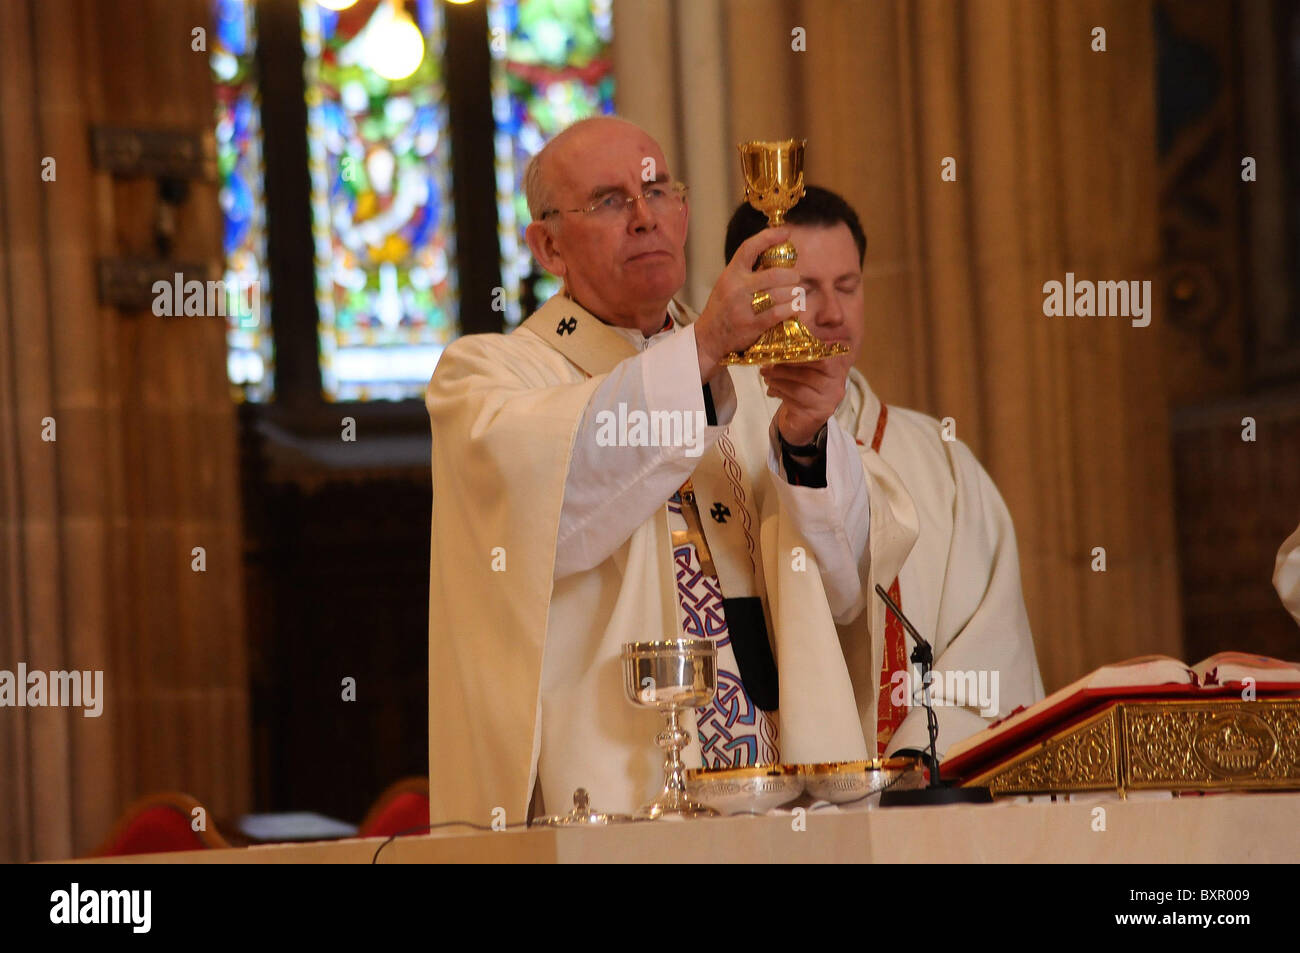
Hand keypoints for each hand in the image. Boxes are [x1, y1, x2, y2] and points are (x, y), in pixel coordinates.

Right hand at [694, 228, 802, 384]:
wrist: (707, 338)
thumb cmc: (722, 309)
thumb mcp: (728, 284)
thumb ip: (747, 272)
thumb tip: (776, 258)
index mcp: (731, 274)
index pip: (749, 248)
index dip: (769, 237)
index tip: (785, 232)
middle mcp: (736, 288)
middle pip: (774, 274)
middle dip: (792, 275)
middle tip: (796, 278)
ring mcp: (743, 307)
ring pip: (779, 294)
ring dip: (794, 294)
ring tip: (797, 294)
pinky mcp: (751, 325)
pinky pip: (778, 313)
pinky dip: (791, 309)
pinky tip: (795, 308)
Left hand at [760, 353, 850, 446]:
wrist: (808, 415)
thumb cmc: (808, 384)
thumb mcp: (809, 365)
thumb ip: (802, 353)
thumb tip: (778, 341)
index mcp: (837, 368)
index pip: (821, 358)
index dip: (799, 354)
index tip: (779, 352)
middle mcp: (836, 386)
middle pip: (807, 375)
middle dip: (782, 370)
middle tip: (765, 368)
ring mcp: (826, 403)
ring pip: (798, 390)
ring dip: (777, 382)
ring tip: (767, 378)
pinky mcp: (814, 416)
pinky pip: (793, 403)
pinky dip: (779, 394)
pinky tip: (772, 391)